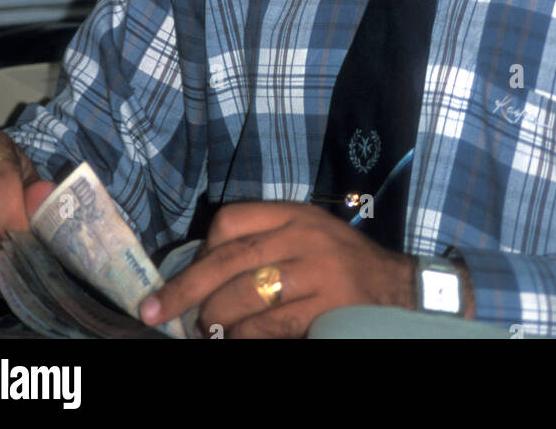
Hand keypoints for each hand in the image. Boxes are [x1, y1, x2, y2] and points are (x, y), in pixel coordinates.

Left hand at [139, 200, 421, 338]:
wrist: (401, 290)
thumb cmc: (344, 266)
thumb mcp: (308, 238)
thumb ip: (266, 244)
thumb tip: (202, 274)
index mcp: (294, 214)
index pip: (231, 220)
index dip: (202, 249)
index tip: (187, 273)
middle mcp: (302, 235)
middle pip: (227, 258)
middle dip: (184, 288)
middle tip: (154, 311)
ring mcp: (315, 271)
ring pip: (243, 295)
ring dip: (215, 319)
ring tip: (207, 330)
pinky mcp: (324, 306)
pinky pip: (267, 327)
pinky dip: (244, 338)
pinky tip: (238, 341)